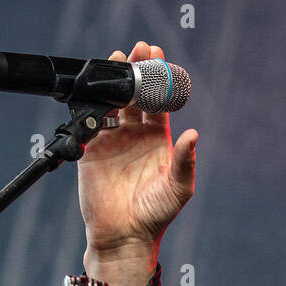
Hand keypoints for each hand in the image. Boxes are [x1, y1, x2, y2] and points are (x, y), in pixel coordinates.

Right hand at [78, 40, 197, 285]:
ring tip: (118, 60)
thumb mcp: (178, 188)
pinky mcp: (91, 149)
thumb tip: (194, 135)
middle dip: (137, 71)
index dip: (158, 79)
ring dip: (115, 81)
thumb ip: (185, 161)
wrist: (125, 235)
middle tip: (139, 50)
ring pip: (113, 102)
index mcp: (158, 139)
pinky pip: (91, 120)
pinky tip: (99, 89)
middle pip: (135, 95)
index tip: (159, 57)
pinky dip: (93, 103)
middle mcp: (135, 135)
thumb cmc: (156, 214)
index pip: (158, 102)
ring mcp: (112, 140)